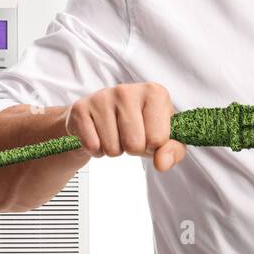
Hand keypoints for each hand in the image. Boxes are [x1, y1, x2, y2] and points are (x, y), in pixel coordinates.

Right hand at [65, 82, 186, 171]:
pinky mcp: (80, 108)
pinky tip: (98, 135)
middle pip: (135, 145)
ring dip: (113, 150)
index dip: (153, 146)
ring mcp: (102, 97)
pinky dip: (95, 150)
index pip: (159, 139)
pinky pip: (92, 146)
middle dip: (132, 149)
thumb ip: (172, 152)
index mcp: (154, 92)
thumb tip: (163, 163)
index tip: (148, 134)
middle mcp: (127, 90)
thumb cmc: (138, 126)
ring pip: (112, 148)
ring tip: (113, 134)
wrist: (100, 118)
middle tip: (128, 136)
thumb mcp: (164, 139)